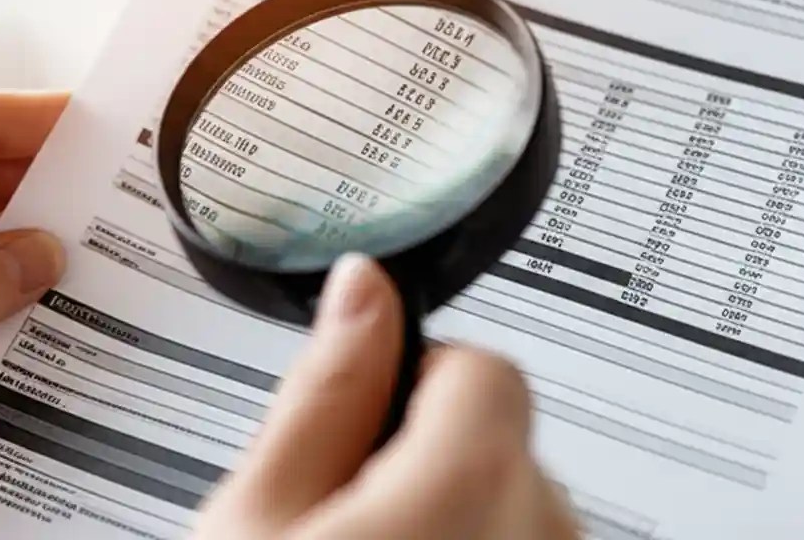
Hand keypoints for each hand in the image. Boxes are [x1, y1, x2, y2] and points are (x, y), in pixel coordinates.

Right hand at [191, 254, 581, 538]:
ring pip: (514, 499)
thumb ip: (324, 390)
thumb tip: (360, 286)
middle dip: (426, 453)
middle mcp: (545, 526)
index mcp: (475, 479)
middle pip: (501, 433)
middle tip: (342, 516)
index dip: (407, 381)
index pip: (482, 364)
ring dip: (456, 513)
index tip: (359, 426)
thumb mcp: (258, 516)